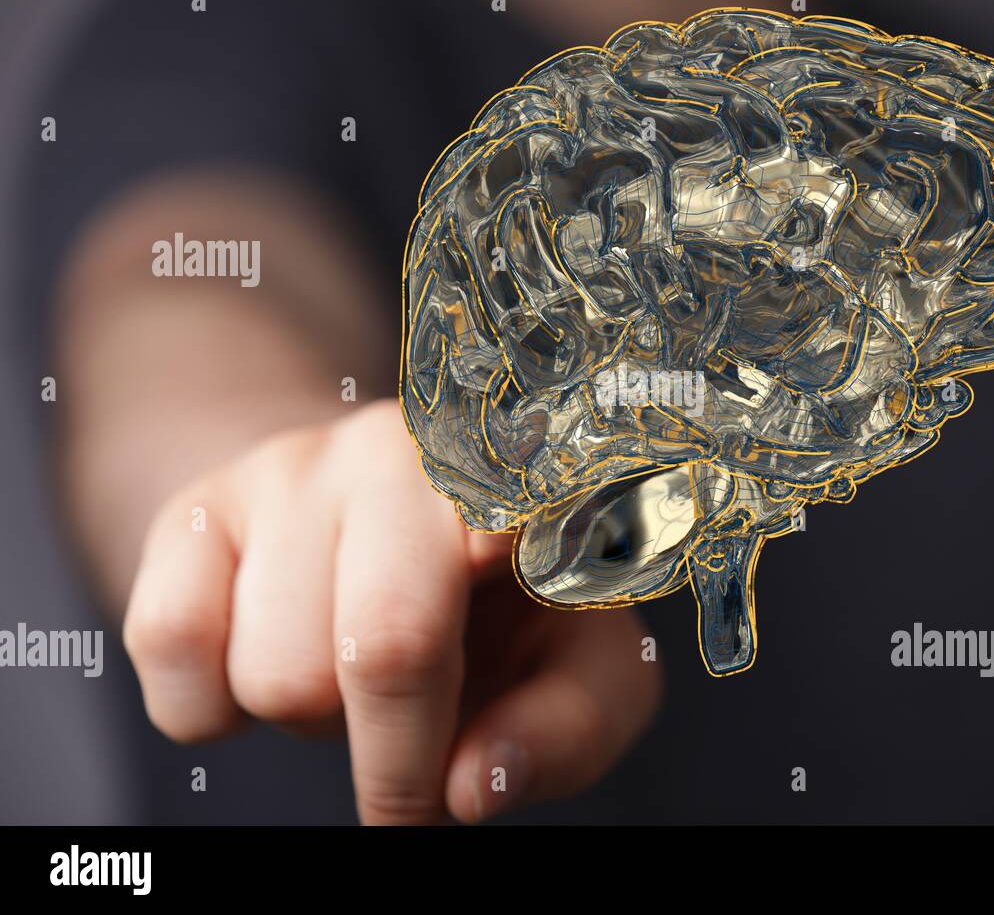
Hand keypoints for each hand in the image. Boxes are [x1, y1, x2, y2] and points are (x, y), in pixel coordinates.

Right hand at [123, 399, 661, 823]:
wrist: (373, 553)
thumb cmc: (496, 621)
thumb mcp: (577, 678)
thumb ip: (565, 729)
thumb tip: (474, 785)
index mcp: (517, 484)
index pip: (507, 506)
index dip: (497, 538)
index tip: (492, 555)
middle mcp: (401, 453)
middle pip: (387, 641)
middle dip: (400, 756)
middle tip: (414, 779)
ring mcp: (291, 468)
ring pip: (278, 674)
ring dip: (314, 716)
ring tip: (347, 672)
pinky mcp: (195, 509)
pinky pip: (171, 646)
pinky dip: (215, 705)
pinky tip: (268, 660)